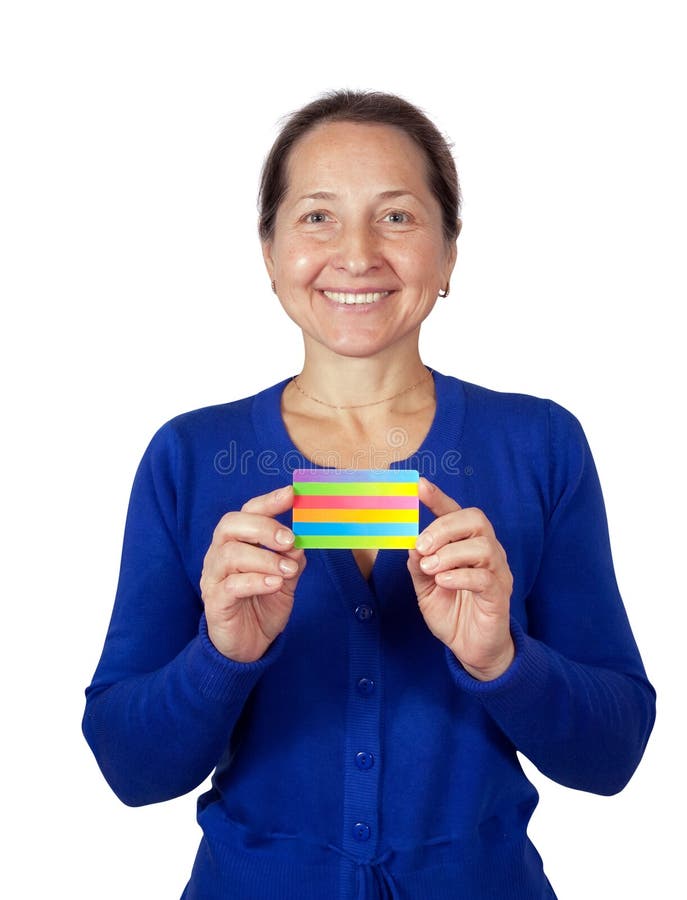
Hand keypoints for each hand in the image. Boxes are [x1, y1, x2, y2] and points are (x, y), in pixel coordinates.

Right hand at [200, 486, 305, 662]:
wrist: (248, 646)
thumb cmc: (263, 605)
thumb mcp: (285, 580)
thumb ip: (292, 560)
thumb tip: (301, 541)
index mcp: (237, 542)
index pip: (247, 512)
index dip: (268, 502)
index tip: (292, 494)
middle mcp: (219, 554)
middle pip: (230, 525)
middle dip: (263, 528)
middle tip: (289, 540)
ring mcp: (213, 578)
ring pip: (230, 554)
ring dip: (264, 558)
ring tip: (287, 571)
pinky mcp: (214, 602)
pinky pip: (230, 585)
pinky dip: (255, 581)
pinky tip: (274, 584)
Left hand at [408, 478, 514, 680]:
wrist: (472, 649)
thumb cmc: (452, 612)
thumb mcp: (425, 587)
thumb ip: (418, 565)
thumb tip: (411, 544)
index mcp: (466, 545)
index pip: (455, 513)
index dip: (438, 498)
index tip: (418, 485)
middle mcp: (486, 552)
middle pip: (475, 520)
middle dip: (444, 527)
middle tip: (422, 546)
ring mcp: (497, 572)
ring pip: (483, 546)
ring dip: (450, 553)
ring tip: (432, 569)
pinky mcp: (500, 595)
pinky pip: (485, 578)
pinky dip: (460, 576)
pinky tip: (443, 581)